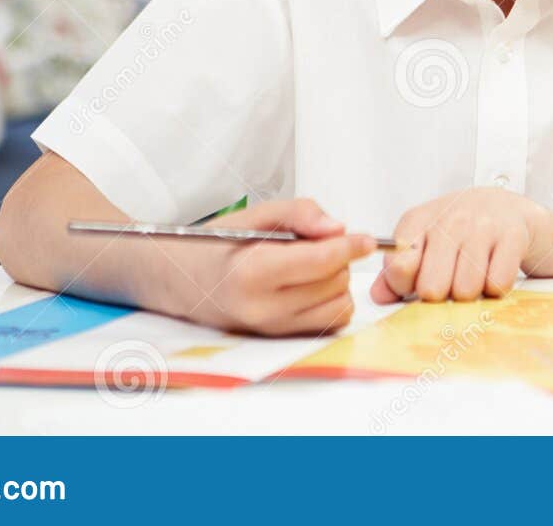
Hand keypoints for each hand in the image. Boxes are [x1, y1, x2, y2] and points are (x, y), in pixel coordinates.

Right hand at [182, 198, 373, 334]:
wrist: (184, 281)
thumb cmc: (219, 245)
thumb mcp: (256, 214)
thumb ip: (299, 213)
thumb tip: (338, 228)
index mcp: (253, 272)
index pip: (320, 262)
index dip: (350, 247)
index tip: (367, 239)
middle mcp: (263, 307)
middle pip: (335, 281)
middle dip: (337, 258)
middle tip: (314, 244)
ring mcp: (272, 328)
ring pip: (339, 305)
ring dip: (337, 281)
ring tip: (310, 266)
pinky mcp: (281, 338)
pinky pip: (330, 322)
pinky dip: (332, 301)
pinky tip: (311, 286)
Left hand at [370, 188, 548, 303]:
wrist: (511, 208)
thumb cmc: (462, 230)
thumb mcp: (424, 243)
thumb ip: (398, 272)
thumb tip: (379, 296)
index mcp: (419, 220)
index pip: (399, 267)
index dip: (407, 286)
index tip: (417, 280)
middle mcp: (450, 219)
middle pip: (432, 288)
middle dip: (442, 295)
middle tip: (451, 281)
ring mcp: (482, 225)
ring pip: (466, 290)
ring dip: (472, 293)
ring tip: (474, 275)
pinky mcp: (512, 236)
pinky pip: (497, 284)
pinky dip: (496, 288)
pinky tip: (494, 270)